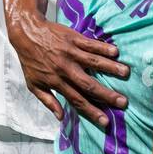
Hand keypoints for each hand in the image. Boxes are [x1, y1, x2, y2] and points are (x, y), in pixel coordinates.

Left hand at [7, 11, 129, 128]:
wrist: (26, 32)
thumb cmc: (30, 60)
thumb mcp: (33, 84)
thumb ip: (48, 101)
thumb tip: (61, 117)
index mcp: (56, 82)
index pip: (77, 100)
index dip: (91, 111)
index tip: (105, 121)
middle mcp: (65, 68)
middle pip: (88, 84)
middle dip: (106, 94)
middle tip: (123, 102)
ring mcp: (70, 53)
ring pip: (93, 62)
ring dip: (110, 67)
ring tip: (126, 73)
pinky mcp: (73, 39)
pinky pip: (90, 44)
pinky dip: (103, 47)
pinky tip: (115, 52)